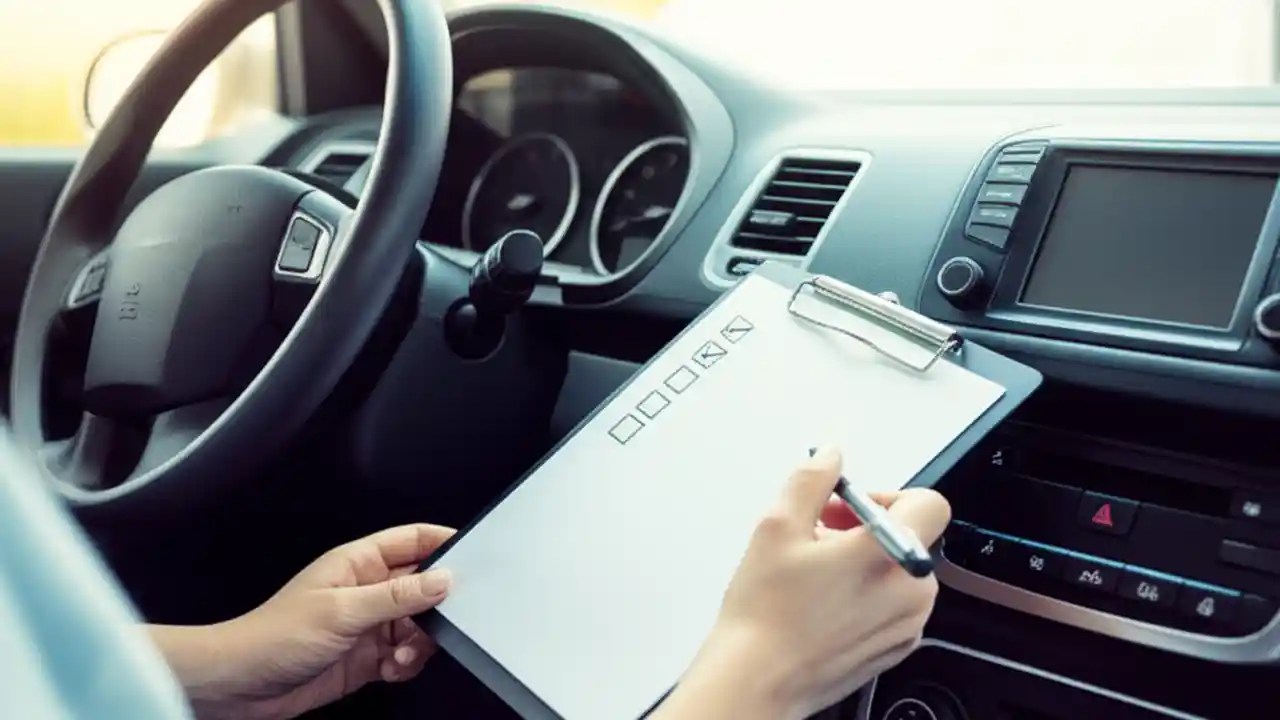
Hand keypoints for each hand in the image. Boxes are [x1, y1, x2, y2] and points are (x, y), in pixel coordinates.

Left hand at [150, 524, 455, 719]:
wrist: (241, 685)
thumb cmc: (275, 636)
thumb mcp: (344, 611)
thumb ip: (399, 596)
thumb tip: (444, 579)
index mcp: (358, 563)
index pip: (413, 540)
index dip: (445, 543)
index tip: (475, 556)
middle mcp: (367, 589)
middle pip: (423, 586)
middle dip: (437, 606)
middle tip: (441, 621)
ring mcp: (368, 624)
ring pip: (419, 625)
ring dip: (420, 643)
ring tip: (403, 655)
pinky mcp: (367, 657)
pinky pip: (405, 655)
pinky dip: (407, 664)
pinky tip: (392, 670)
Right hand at [654, 447, 949, 719]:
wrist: (758, 679)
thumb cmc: (765, 612)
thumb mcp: (777, 526)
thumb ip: (812, 480)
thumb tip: (831, 457)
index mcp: (890, 553)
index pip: (928, 502)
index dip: (886, 496)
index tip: (850, 509)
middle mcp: (911, 590)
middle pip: (910, 535)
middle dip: (867, 528)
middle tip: (819, 537)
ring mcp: (908, 623)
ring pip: (902, 570)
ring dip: (867, 561)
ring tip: (817, 573)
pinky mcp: (898, 647)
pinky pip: (897, 604)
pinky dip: (869, 594)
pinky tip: (825, 601)